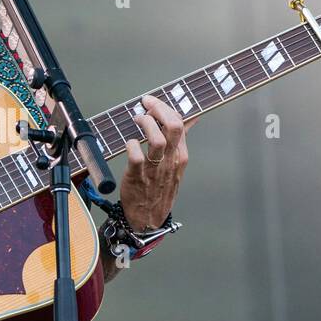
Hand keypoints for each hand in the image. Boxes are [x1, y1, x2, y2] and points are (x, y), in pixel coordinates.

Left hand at [120, 95, 194, 229]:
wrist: (149, 218)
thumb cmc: (160, 188)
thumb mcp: (175, 164)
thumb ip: (180, 141)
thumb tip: (191, 119)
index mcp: (180, 155)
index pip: (180, 123)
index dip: (165, 107)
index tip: (152, 102)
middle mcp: (170, 160)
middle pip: (173, 126)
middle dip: (158, 109)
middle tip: (145, 104)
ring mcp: (155, 169)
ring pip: (156, 139)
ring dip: (145, 124)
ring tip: (136, 120)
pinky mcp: (137, 176)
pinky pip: (135, 156)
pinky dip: (130, 145)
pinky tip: (129, 143)